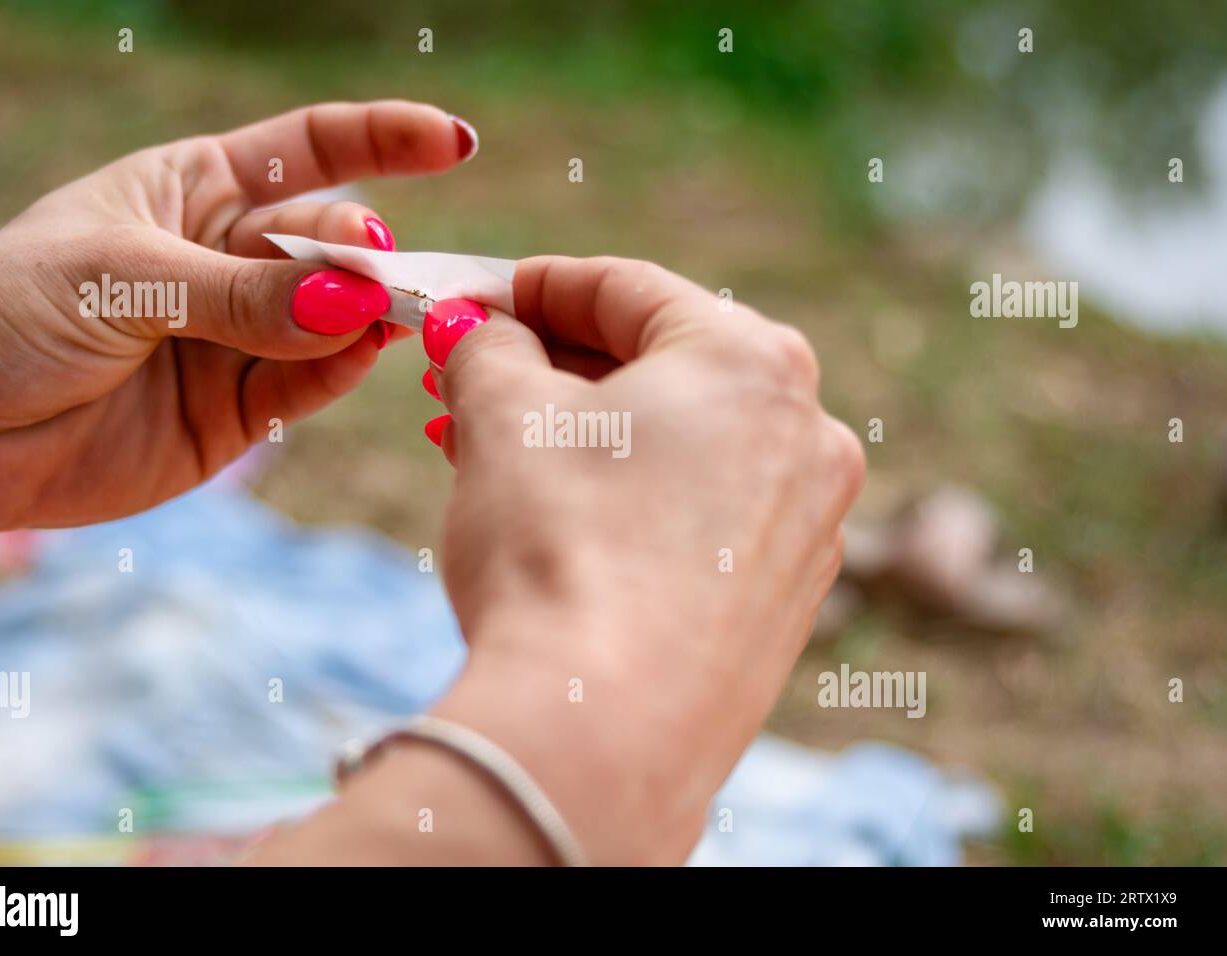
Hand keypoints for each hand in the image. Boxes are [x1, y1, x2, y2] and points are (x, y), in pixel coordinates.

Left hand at [0, 101, 476, 530]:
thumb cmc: (5, 313)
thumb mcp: (121, 277)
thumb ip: (242, 295)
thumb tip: (356, 303)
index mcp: (193, 192)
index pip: (308, 151)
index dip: (382, 140)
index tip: (453, 142)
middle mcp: (229, 262)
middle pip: (332, 241)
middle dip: (367, 250)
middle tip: (378, 276)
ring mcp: (240, 339)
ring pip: (336, 317)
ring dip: (371, 314)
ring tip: (390, 316)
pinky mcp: (239, 414)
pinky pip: (312, 384)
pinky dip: (343, 368)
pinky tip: (362, 351)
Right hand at [419, 257, 864, 862]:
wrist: (603, 734)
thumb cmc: (559, 548)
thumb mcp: (501, 416)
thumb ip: (488, 349)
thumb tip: (479, 332)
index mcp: (752, 360)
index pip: (627, 289)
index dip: (534, 286)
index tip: (475, 303)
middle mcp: (805, 435)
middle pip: (658, 369)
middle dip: (550, 372)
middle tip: (469, 379)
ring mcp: (807, 526)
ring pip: (676, 448)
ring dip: (580, 439)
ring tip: (486, 452)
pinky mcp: (783, 602)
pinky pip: (698, 517)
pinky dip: (628, 502)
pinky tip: (557, 521)